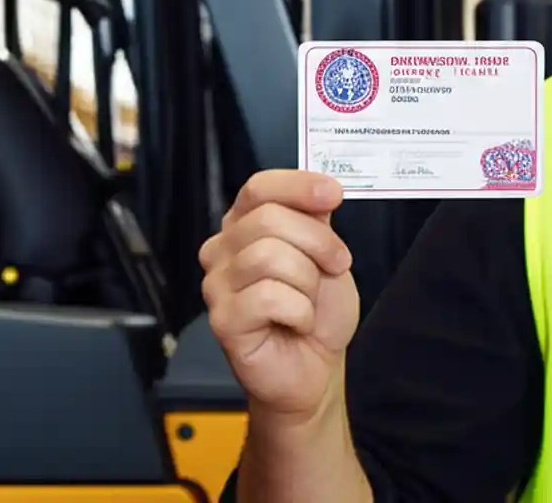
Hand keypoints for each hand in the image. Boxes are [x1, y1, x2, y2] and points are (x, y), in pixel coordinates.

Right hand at [199, 170, 359, 419]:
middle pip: (269, 219)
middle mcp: (222, 250)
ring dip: (308, 281)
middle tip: (334, 267)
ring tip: (309, 301)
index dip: (298, 186)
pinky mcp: (223, 320)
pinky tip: (297, 322)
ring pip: (269, 256)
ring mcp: (217, 285)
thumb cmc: (316, 310)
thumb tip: (322, 187)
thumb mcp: (325, 254)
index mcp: (244, 226)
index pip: (259, 187)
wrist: (316, 366)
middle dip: (318, 243)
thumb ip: (316, 219)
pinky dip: (299, 311)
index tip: (333, 195)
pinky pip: (269, 297)